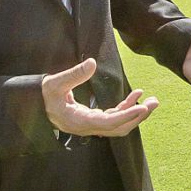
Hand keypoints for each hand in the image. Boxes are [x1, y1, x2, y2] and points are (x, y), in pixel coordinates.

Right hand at [42, 57, 157, 138]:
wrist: (35, 105)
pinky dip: (126, 107)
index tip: (142, 107)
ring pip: (119, 124)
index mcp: (80, 122)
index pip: (108, 123)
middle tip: (154, 103)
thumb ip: (73, 74)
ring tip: (152, 100)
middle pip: (119, 128)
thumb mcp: (54, 83)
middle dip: (138, 116)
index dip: (126, 116)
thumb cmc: (43, 95)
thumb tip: (91, 63)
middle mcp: (88, 127)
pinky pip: (114, 117)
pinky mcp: (93, 119)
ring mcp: (92, 125)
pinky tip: (136, 95)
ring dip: (136, 113)